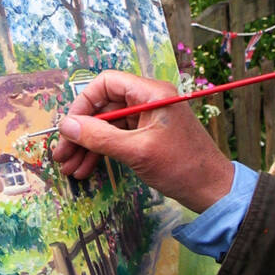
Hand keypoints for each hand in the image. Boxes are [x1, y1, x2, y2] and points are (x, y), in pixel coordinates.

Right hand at [50, 69, 234, 213]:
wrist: (213, 191)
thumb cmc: (181, 167)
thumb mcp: (136, 152)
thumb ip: (99, 137)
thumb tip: (66, 125)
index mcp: (151, 93)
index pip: (106, 83)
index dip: (83, 103)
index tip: (69, 127)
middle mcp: (148, 100)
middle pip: (103, 106)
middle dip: (80, 131)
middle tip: (61, 154)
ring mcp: (147, 119)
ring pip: (107, 125)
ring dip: (87, 146)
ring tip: (70, 168)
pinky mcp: (147, 137)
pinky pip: (117, 138)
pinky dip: (101, 152)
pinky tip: (86, 169)